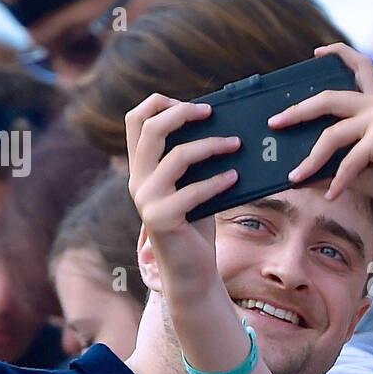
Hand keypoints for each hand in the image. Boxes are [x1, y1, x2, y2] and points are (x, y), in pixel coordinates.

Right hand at [125, 95, 242, 305]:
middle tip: (213, 112)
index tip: (192, 104)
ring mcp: (147, 200)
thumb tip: (221, 126)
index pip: (135, 120)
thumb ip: (192, 160)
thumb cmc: (195, 224)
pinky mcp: (161, 219)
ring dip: (210, 146)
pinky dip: (217, 181)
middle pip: (151, 129)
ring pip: (176, 156)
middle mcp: (138, 180)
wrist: (191, 270)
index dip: (159, 103)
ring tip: (236, 145)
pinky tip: (235, 178)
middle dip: (183, 113)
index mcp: (141, 168)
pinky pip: (192, 191)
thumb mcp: (191, 185)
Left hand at [271, 44, 372, 214]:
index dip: (339, 54)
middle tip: (276, 122)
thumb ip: (337, 164)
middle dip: (298, 111)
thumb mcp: (365, 170)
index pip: (363, 67)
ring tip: (295, 176)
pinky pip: (348, 160)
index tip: (317, 53)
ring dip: (311, 158)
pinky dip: (338, 181)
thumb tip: (304, 172)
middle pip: (329, 98)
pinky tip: (332, 196)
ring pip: (332, 134)